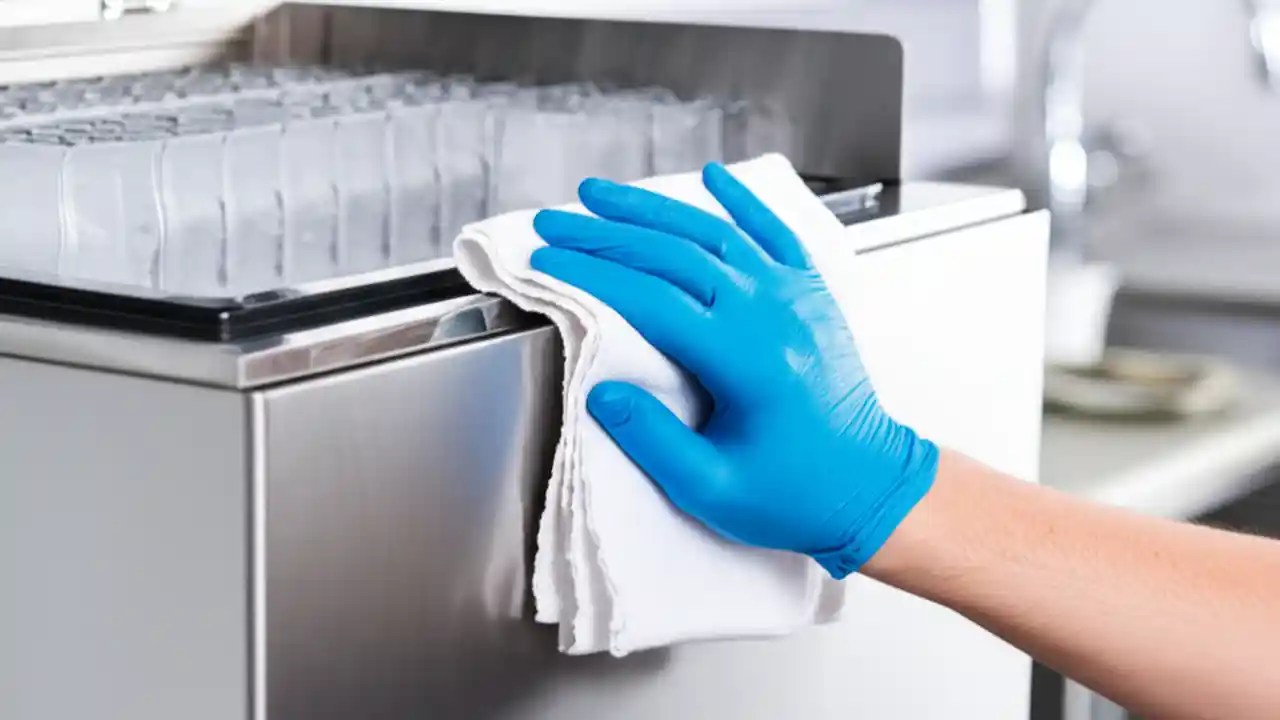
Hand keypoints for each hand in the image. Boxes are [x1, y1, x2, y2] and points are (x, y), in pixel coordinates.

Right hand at [530, 163, 937, 577]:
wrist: (872, 489)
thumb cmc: (796, 496)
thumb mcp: (711, 488)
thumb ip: (652, 438)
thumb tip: (602, 392)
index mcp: (745, 360)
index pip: (650, 298)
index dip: (591, 274)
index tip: (548, 261)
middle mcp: (773, 315)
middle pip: (674, 254)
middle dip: (606, 233)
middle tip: (556, 222)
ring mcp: (796, 298)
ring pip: (716, 233)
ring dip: (654, 209)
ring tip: (602, 194)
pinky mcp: (812, 296)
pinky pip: (775, 233)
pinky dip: (742, 202)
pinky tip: (713, 176)